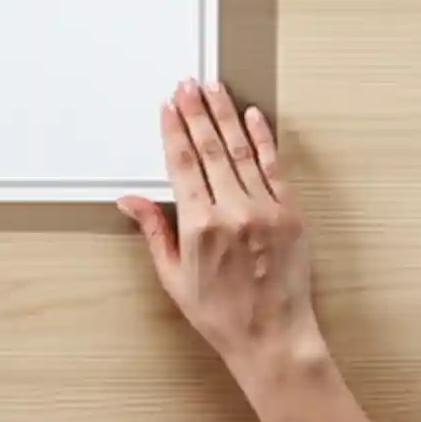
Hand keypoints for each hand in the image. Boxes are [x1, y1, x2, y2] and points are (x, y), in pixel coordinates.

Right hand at [120, 80, 395, 421]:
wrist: (272, 337)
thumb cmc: (220, 314)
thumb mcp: (174, 277)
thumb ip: (154, 231)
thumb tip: (130, 199)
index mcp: (198, 226)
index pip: (181, 164)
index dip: (173, 130)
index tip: (168, 106)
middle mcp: (232, 211)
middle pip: (210, 148)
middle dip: (196, 112)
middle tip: (187, 84)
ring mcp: (264, 209)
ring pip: (241, 150)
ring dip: (225, 115)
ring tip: (214, 88)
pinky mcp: (290, 214)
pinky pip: (274, 167)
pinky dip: (263, 138)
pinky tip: (253, 116)